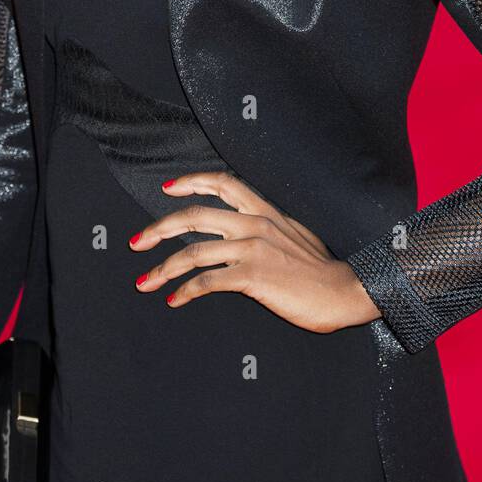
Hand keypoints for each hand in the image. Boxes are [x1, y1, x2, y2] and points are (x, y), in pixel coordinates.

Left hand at [129, 171, 381, 332]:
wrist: (344, 291)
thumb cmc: (322, 269)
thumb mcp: (295, 233)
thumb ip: (268, 228)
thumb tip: (246, 232)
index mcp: (264, 210)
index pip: (223, 183)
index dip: (192, 182)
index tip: (168, 188)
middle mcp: (255, 223)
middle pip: (195, 216)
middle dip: (159, 228)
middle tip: (137, 242)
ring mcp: (253, 248)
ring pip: (193, 251)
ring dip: (162, 267)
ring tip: (144, 281)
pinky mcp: (253, 276)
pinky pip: (207, 281)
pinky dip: (185, 290)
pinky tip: (175, 299)